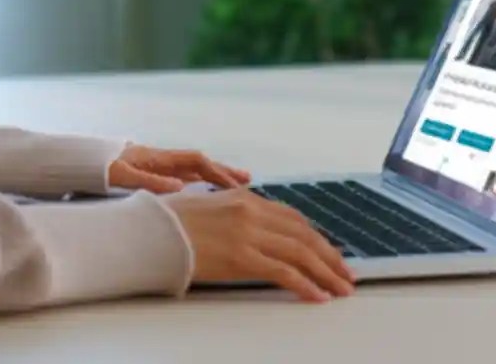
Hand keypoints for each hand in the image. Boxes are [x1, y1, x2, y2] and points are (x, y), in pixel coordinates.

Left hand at [108, 145, 250, 192]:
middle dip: (223, 172)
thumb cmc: (98, 168)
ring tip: (235, 187)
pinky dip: (197, 185)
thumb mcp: (122, 176)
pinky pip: (181, 179)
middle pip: (199, 164)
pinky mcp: (150, 176)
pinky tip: (204, 195)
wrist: (79, 163)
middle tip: (247, 182)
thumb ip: (150, 181)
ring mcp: (157, 168)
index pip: (195, 161)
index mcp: (157, 158)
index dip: (216, 172)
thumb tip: (181, 188)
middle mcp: (161, 161)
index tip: (235, 185)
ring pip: (192, 172)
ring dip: (213, 179)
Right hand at [165, 188, 354, 302]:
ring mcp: (248, 235)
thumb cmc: (170, 222)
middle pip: (304, 235)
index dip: (315, 237)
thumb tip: (253, 230)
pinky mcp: (242, 258)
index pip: (292, 218)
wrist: (150, 232)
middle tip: (345, 273)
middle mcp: (251, 212)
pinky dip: (306, 285)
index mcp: (245, 199)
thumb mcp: (209, 207)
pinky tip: (318, 295)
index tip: (327, 251)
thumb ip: (235, 215)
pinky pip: (285, 273)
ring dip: (326, 273)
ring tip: (340, 288)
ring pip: (301, 253)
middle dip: (329, 256)